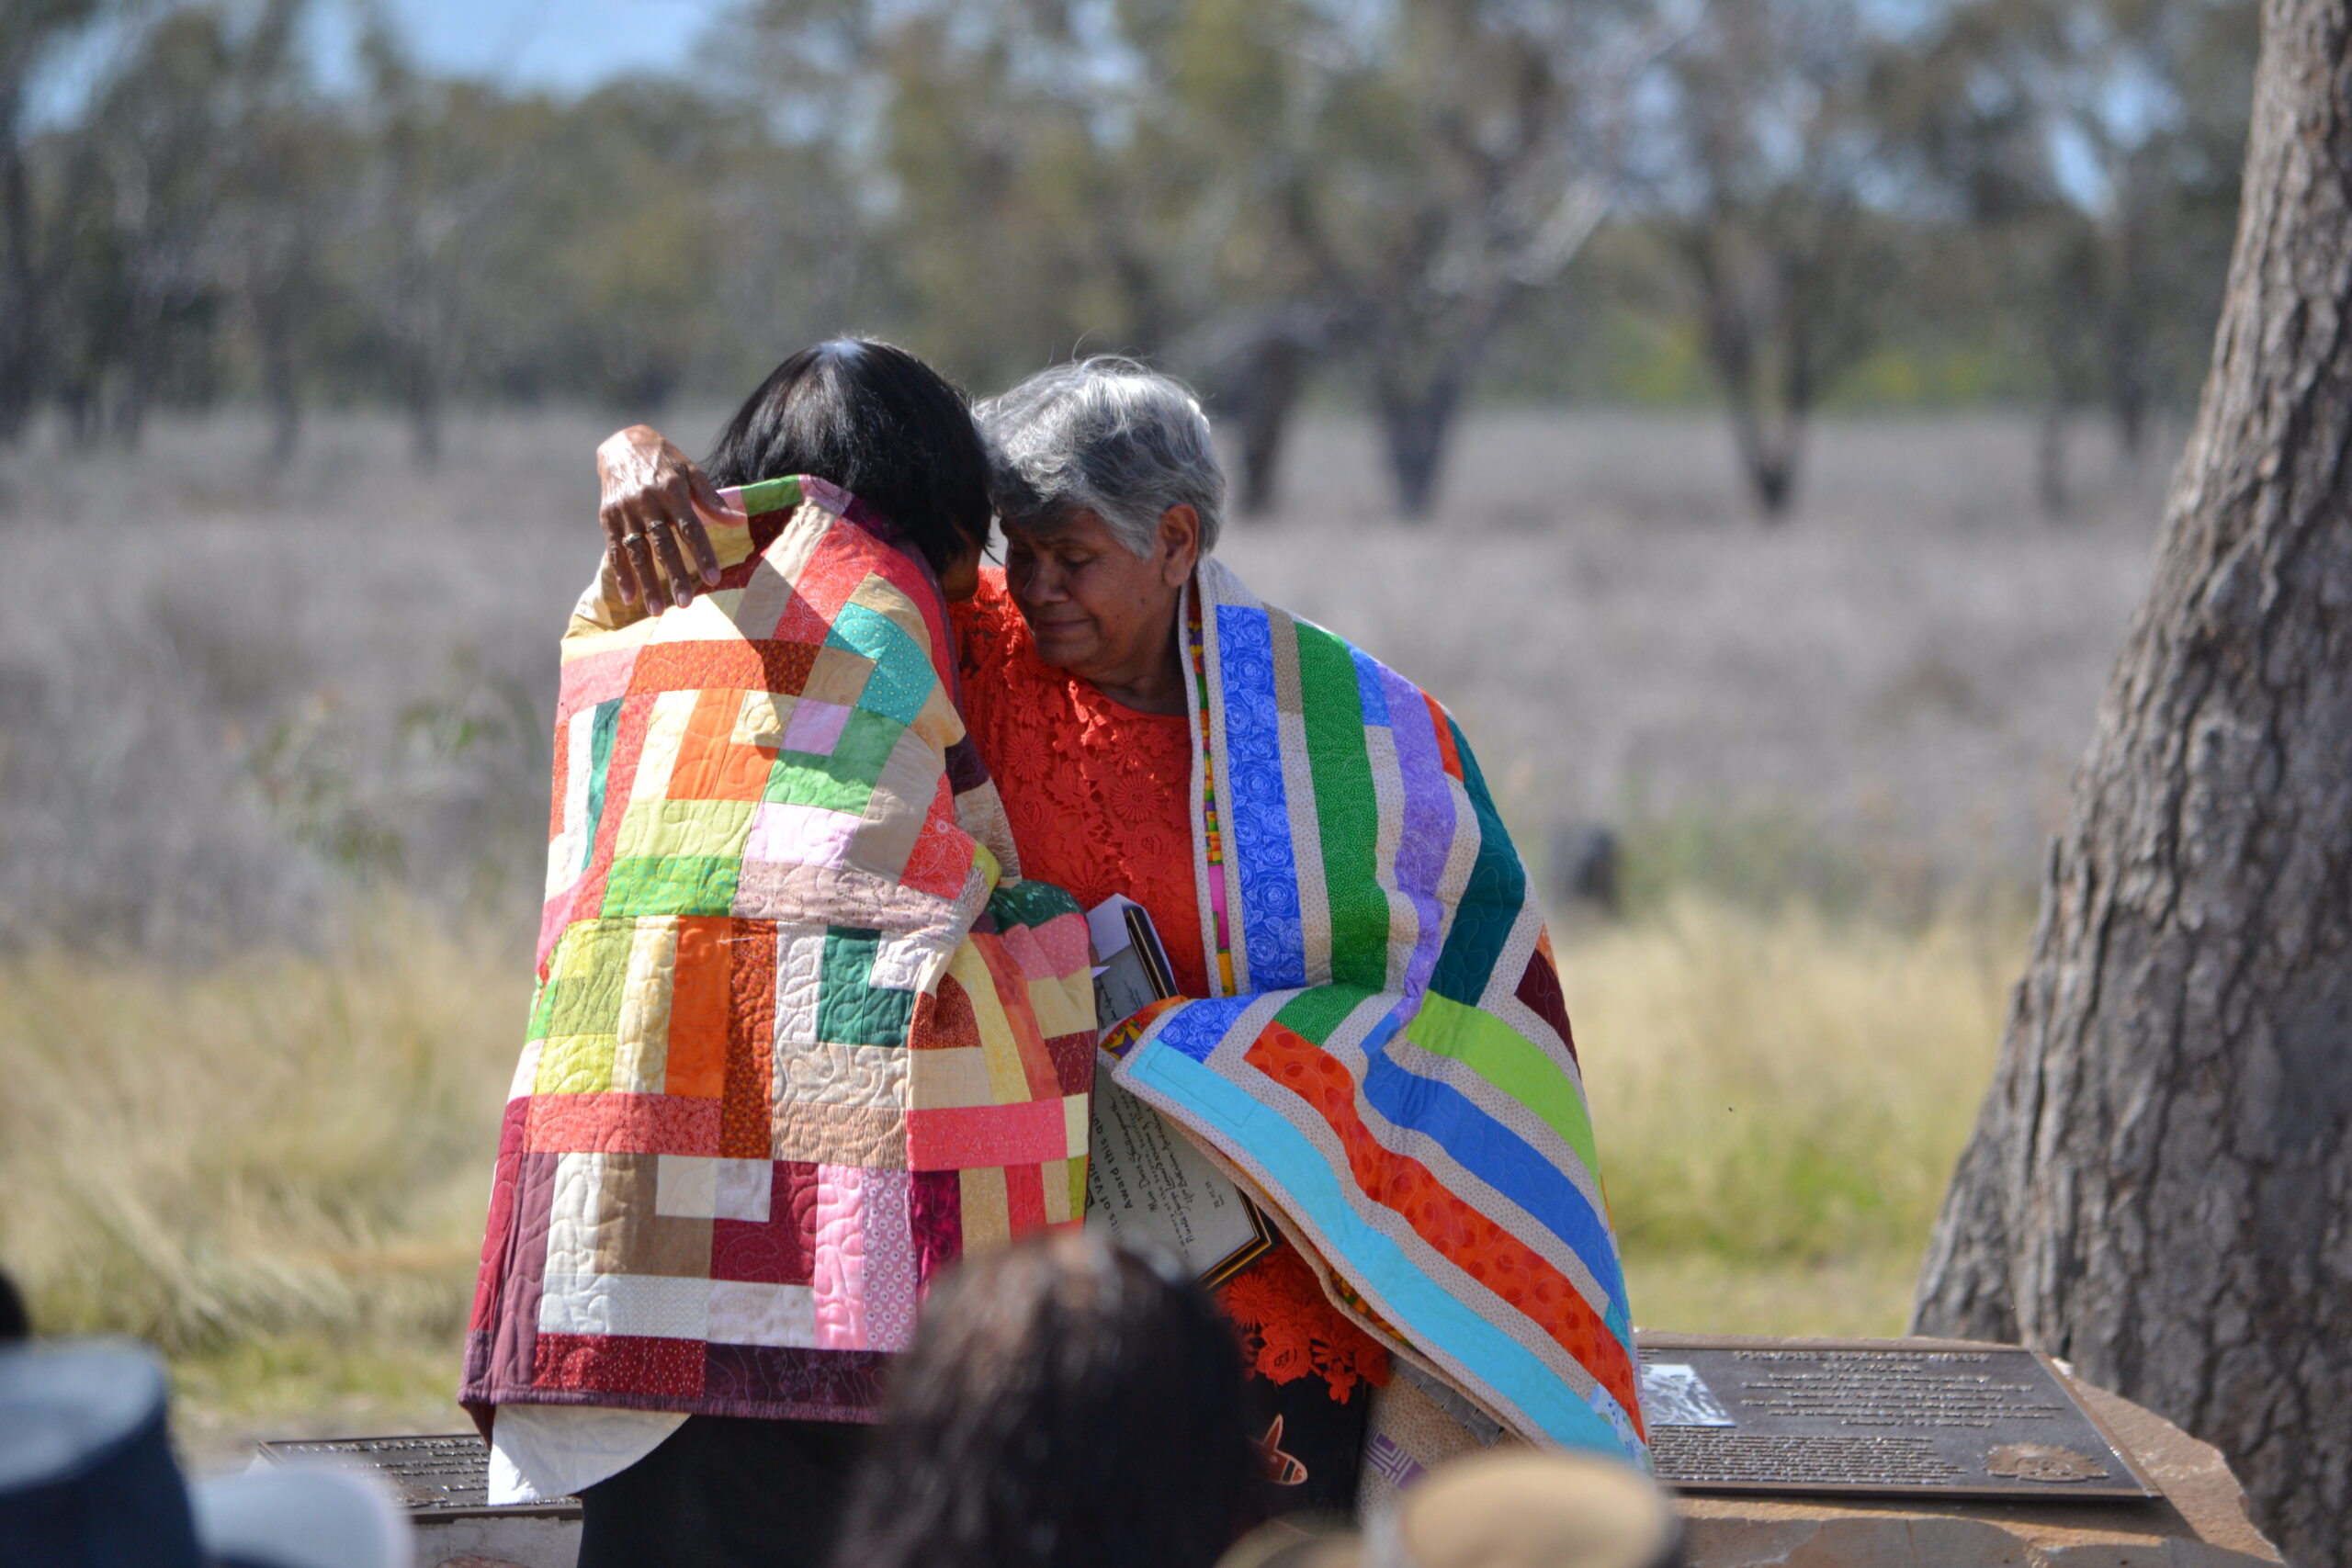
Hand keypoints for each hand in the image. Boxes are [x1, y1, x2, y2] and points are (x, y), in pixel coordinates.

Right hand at [596, 425, 726, 607]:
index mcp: (672, 489)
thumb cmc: (665, 461)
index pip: (690, 527)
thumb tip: (739, 521)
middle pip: (663, 544)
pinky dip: (621, 575)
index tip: (714, 578)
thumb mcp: (690, 471)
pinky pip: (614, 550)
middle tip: (685, 604)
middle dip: (674, 575)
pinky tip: (630, 597)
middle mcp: (647, 501)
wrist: (623, 444)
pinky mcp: (607, 517)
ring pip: (638, 551)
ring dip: (647, 582)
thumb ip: (711, 499)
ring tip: (657, 609)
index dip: (702, 553)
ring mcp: (625, 510)